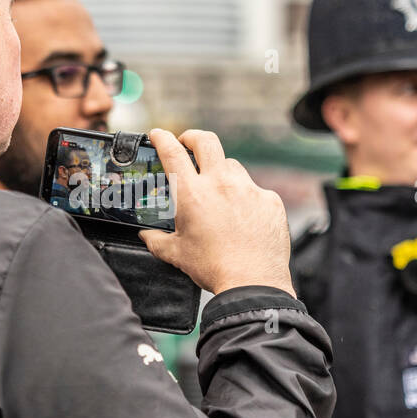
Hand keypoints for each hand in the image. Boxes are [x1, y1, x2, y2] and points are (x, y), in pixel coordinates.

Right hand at [139, 129, 294, 296]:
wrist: (253, 283)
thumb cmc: (213, 268)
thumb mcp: (176, 254)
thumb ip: (157, 240)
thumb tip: (146, 235)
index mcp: (192, 194)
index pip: (171, 152)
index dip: (161, 138)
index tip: (157, 134)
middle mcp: (221, 183)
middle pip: (206, 140)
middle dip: (193, 137)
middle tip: (188, 144)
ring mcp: (248, 189)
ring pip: (232, 166)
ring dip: (221, 173)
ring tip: (218, 193)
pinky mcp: (270, 200)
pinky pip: (255, 190)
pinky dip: (246, 199)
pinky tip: (243, 219)